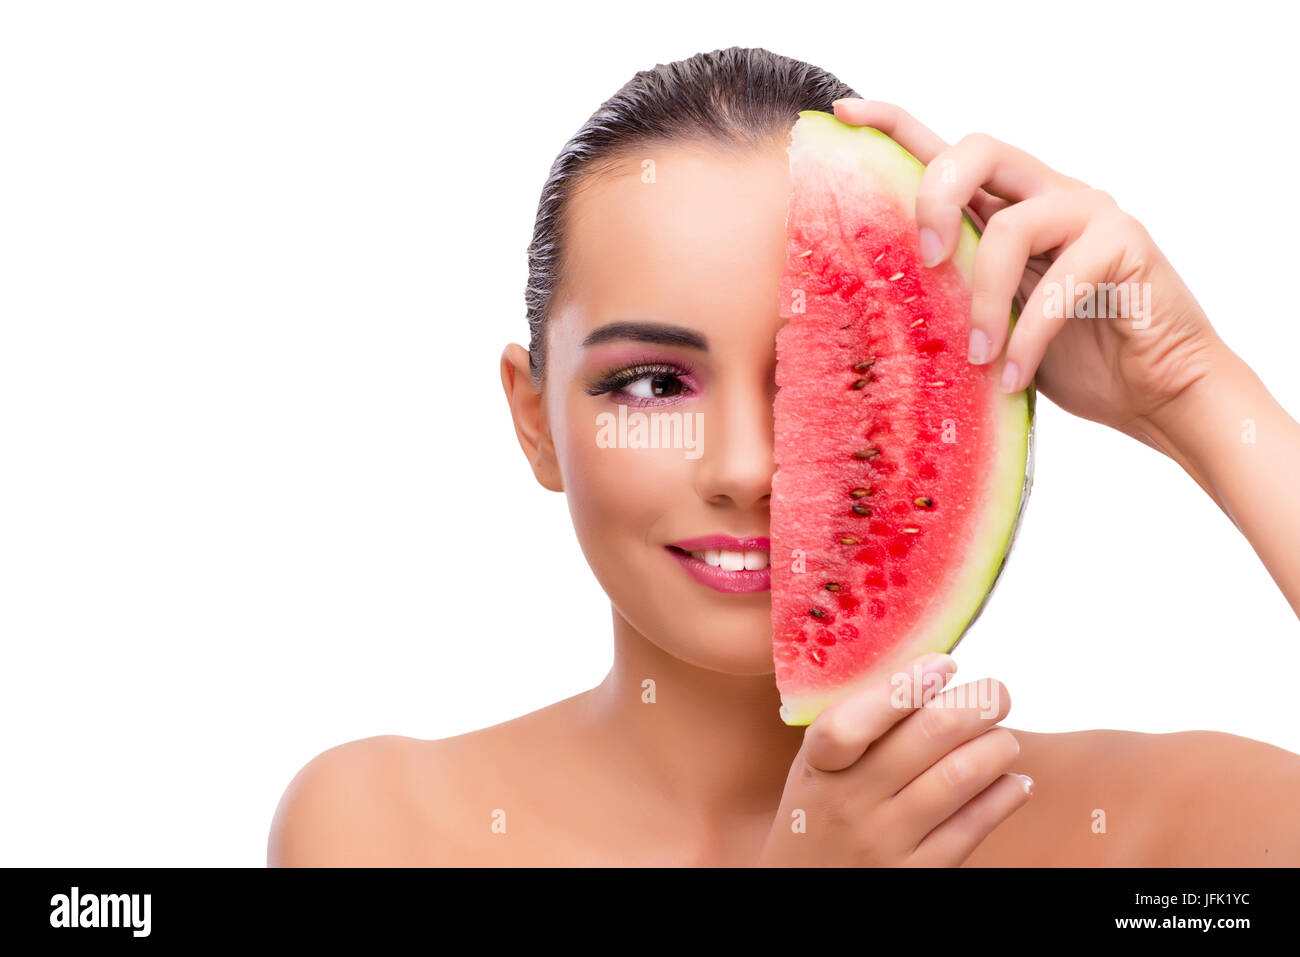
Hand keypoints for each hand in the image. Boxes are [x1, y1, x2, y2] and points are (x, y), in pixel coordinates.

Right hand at [755, 653, 1031, 866]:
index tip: (943, 663)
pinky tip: (1013, 781)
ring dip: (998, 746)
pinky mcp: (918, 875)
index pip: (851, 721)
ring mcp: (884, 842)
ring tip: (1004, 739)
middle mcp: (849, 802)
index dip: (901, 687)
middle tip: (997, 693)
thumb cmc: (825, 812)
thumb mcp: (820, 767)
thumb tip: (930, 666)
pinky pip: (975, 825)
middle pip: (928, 736)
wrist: (808, 888)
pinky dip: (1006, 794)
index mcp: (820, 765)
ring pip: (961, 776)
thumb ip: (861, 720)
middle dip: (978, 703)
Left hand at [831, 98, 1226, 446]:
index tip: (843, 113)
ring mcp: (1088, 213)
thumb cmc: (1072, 357)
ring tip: (978, 357)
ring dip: (984, 300)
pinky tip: (1012, 376)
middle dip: (936, 197)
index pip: (947, 151)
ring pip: (1011, 227)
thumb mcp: (993, 324)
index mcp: (1007, 207)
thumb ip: (953, 296)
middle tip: (925, 260)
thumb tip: (875, 307)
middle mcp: (1046, 195)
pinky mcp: (1125, 245)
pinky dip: (1028, 337)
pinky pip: (1060, 282)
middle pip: (979, 150)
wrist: (1155, 390)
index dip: (895, 125)